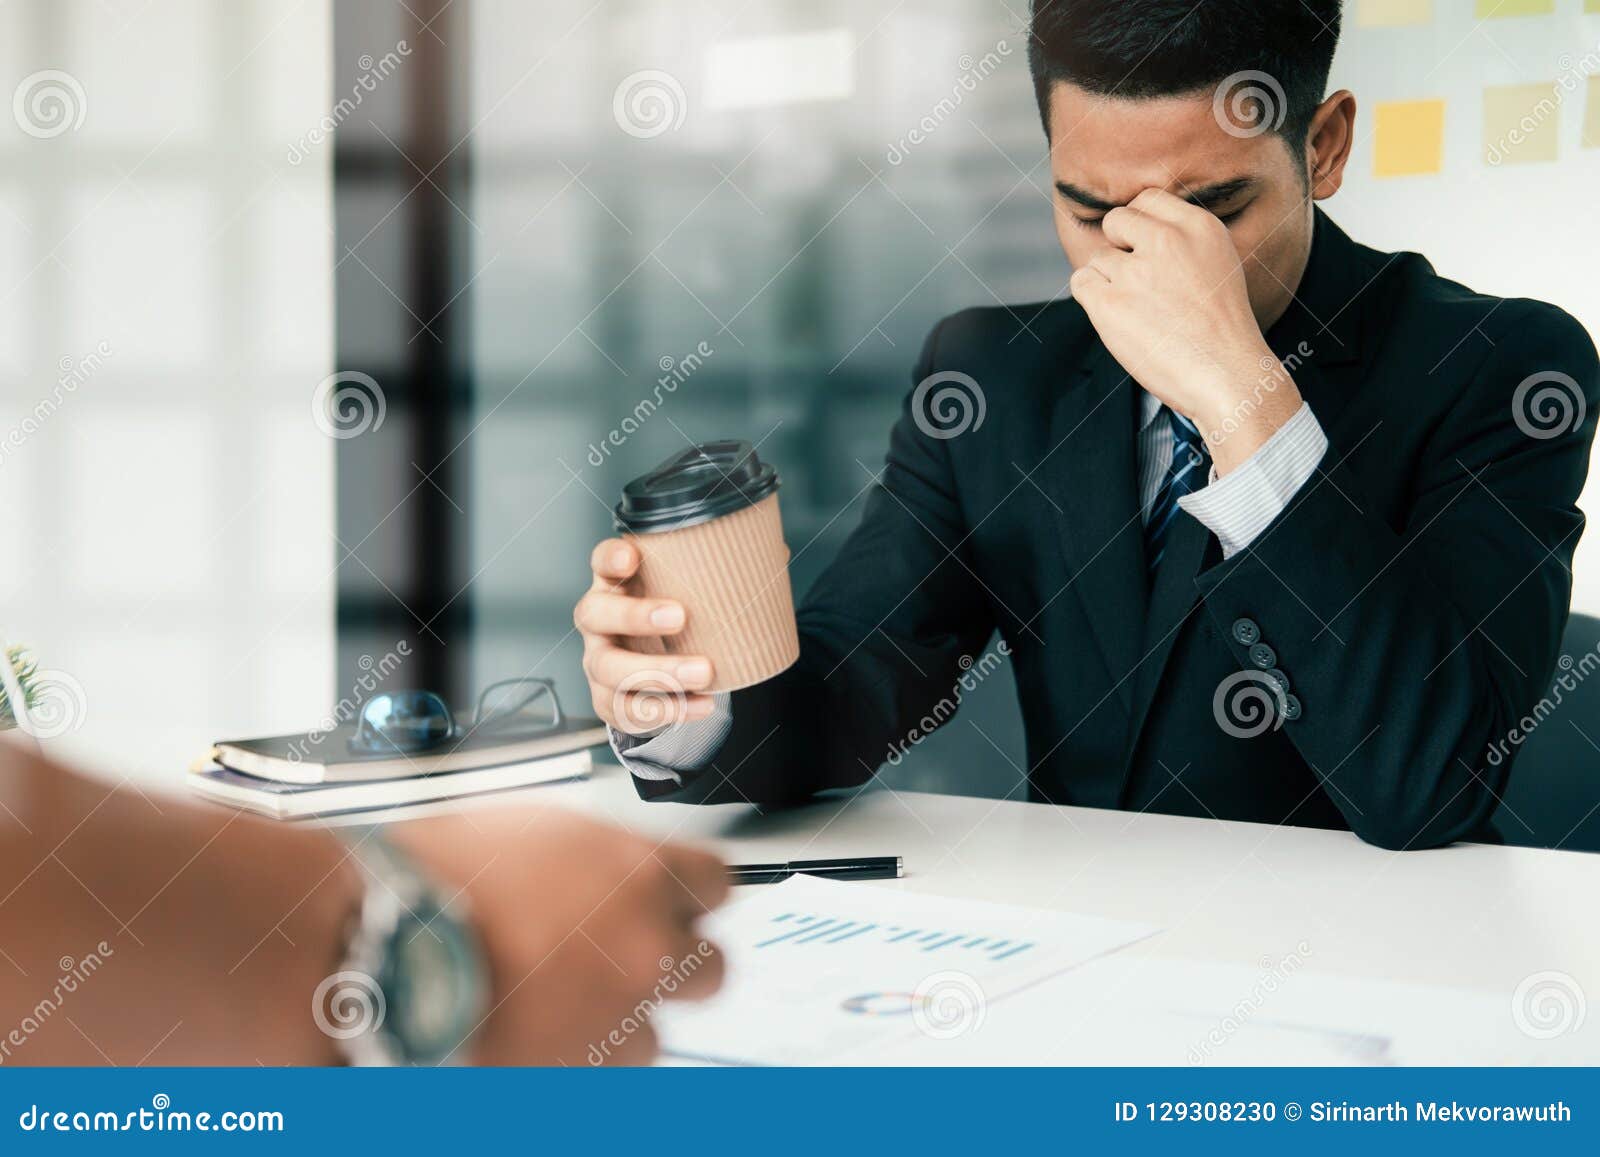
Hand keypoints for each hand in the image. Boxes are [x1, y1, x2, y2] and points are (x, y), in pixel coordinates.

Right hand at [391, 805, 728, 1064]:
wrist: (379, 946)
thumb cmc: (437, 876)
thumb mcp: (536, 833)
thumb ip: (598, 858)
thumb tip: (611, 873)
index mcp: (641, 871)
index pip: (716, 884)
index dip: (691, 897)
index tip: (673, 904)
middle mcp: (647, 944)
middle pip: (710, 969)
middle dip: (674, 968)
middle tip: (623, 964)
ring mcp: (620, 1014)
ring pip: (653, 1030)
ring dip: (618, 1020)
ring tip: (553, 1004)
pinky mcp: (582, 1070)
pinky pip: (600, 1070)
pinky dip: (575, 1058)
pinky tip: (529, 1032)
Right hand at [575, 538, 718, 734]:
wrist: (652, 672)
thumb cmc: (668, 620)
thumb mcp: (685, 593)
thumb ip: (721, 572)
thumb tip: (777, 551)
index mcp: (615, 584)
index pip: (601, 562)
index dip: (610, 558)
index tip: (632, 557)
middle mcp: (598, 621)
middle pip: (596, 614)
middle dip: (635, 615)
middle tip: (680, 616)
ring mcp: (598, 661)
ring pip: (610, 668)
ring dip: (658, 671)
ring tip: (703, 672)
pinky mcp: (607, 699)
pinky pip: (629, 709)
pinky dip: (669, 709)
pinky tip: (702, 704)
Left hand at [1068, 188, 1300, 473]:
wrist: (1226, 376)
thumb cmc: (1222, 330)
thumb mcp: (1219, 264)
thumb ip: (1182, 240)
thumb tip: (1135, 229)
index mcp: (1199, 227)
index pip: (1148, 198)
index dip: (1138, 224)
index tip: (1142, 248)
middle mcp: (1167, 240)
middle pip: (1117, 220)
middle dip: (1119, 246)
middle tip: (1137, 280)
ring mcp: (1136, 271)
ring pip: (1098, 258)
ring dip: (1109, 282)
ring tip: (1140, 311)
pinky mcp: (1110, 303)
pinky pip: (1081, 282)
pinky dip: (1091, 299)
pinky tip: (1117, 317)